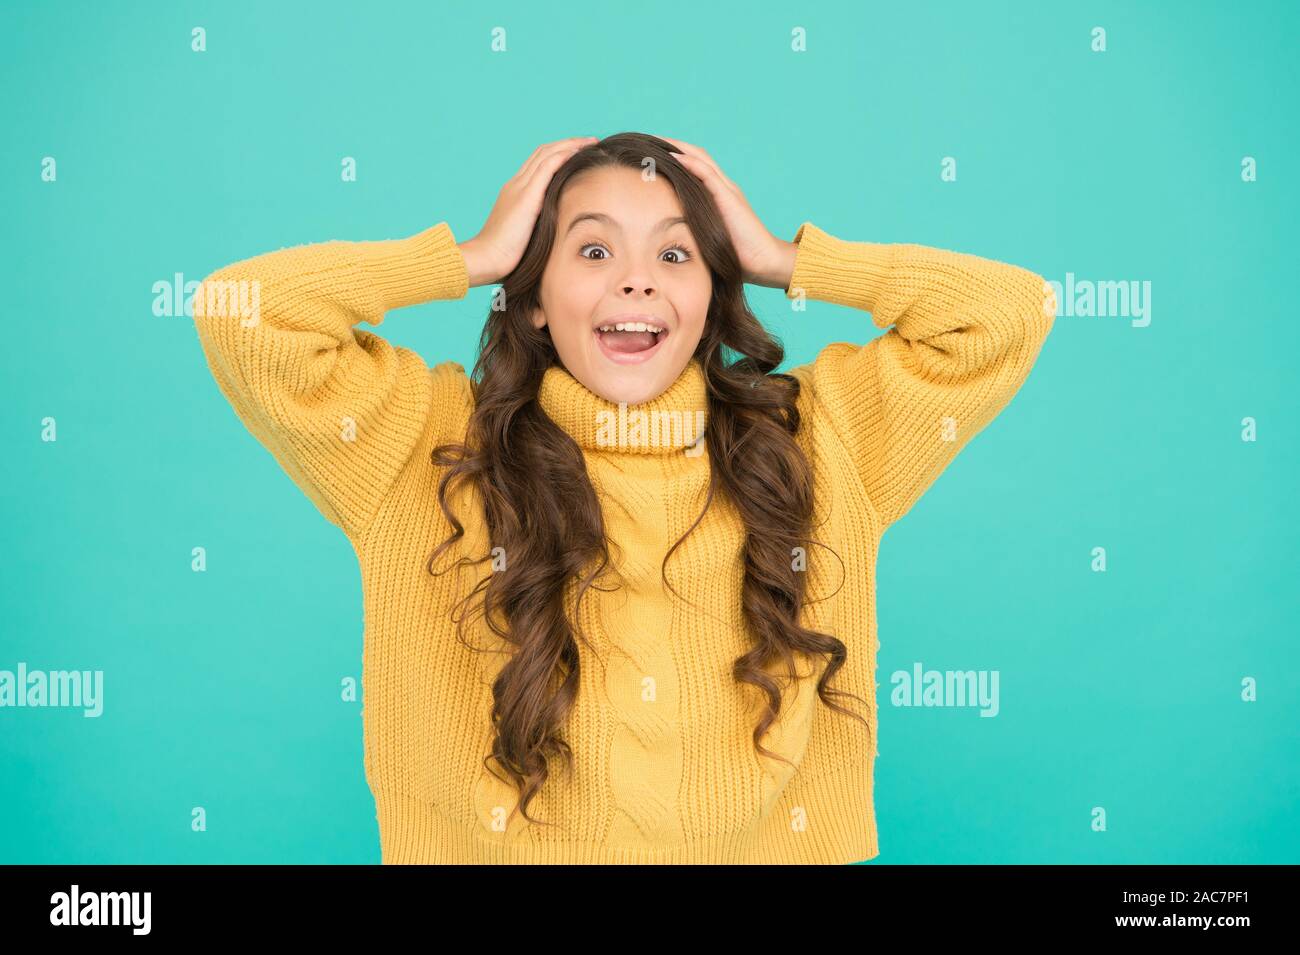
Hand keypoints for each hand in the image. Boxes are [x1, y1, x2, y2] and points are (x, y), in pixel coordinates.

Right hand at [459, 136, 598, 285]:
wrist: (485, 259)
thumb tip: (557, 234)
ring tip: (591, 143)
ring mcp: (519, 188)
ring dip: (570, 145)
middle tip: (590, 143)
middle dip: (567, 144)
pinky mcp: (526, 196)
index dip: (559, 154)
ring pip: (546, 154)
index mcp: (515, 193)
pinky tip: (579, 152)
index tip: (579, 154)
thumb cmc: (504, 258)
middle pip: (542, 153)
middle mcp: (516, 185)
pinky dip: (563, 155)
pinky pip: (546, 167)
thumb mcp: (525, 237)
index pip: (538, 164)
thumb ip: (538, 229)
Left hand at [660, 136, 796, 288]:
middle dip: (672, 145)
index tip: (651, 153)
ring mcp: (727, 190)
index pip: (695, 165)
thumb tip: (669, 235)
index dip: (675, 155)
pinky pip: (708, 174)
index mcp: (718, 194)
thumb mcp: (708, 236)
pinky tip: (674, 157)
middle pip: (696, 155)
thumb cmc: (735, 254)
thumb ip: (694, 227)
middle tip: (647, 141)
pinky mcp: (729, 198)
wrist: (763, 261)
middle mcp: (723, 186)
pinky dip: (691, 163)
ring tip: (655, 142)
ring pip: (700, 159)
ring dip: (678, 148)